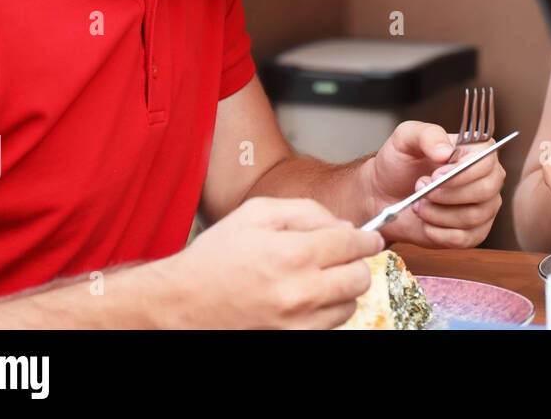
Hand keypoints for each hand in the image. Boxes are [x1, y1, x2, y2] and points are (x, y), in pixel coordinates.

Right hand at [171, 197, 383, 327]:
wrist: (180, 304)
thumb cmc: (215, 257)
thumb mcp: (256, 214)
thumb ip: (307, 212)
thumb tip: (345, 226)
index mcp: (292, 254)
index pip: (353, 245)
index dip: (367, 239)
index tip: (370, 238)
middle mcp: (299, 292)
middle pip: (359, 278)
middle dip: (356, 263)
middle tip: (342, 256)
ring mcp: (296, 322)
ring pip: (349, 305)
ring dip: (342, 289)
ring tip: (318, 277)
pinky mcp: (291, 339)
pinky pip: (329, 325)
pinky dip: (326, 310)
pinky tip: (307, 297)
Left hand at [364, 120, 504, 248]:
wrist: (384, 194)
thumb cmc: (399, 163)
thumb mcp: (406, 138)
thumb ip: (427, 135)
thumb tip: (446, 152)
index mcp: (476, 150)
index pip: (487, 160)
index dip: (462, 171)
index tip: (435, 175)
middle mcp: (487, 178)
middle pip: (485, 190)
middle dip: (447, 194)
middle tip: (420, 188)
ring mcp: (483, 208)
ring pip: (473, 216)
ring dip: (438, 214)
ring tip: (418, 204)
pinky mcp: (473, 233)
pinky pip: (464, 239)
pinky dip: (438, 233)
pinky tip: (425, 222)